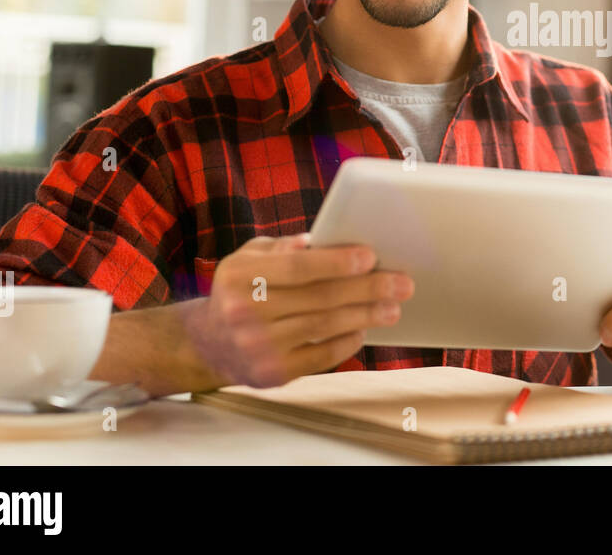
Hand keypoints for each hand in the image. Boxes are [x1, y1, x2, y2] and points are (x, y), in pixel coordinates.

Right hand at [187, 234, 413, 388]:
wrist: (209, 343)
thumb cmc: (242, 289)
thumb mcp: (250, 257)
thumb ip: (284, 246)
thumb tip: (322, 239)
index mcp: (240, 275)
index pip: (298, 267)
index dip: (337, 262)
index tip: (370, 257)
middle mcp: (244, 312)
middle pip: (320, 298)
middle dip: (367, 289)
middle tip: (401, 283)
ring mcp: (258, 347)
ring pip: (324, 327)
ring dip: (365, 316)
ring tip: (393, 307)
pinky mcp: (272, 373)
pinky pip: (320, 357)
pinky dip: (346, 343)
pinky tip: (363, 329)